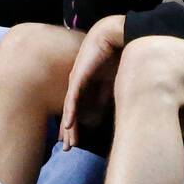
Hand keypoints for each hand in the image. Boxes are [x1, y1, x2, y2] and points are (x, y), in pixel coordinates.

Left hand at [59, 15, 124, 148]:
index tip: (74, 140)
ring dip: (68, 127)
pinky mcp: (78, 77)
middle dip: (69, 131)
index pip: (78, 109)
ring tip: (67, 143)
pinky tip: (69, 125)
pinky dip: (70, 113)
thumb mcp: (112, 81)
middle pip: (71, 112)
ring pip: (69, 109)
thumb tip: (104, 112)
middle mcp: (77, 84)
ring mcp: (75, 81)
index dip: (76, 125)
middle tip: (67, 148)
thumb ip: (106, 95)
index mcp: (85, 85)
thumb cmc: (116, 54)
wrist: (113, 36)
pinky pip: (72, 99)